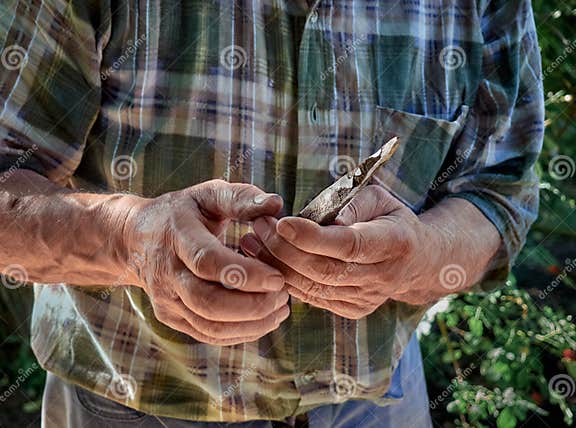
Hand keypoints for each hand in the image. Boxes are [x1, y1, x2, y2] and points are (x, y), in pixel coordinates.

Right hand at [122, 179, 289, 344]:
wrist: (136, 237)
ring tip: (280, 308)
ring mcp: (166, 299)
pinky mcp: (171, 317)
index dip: (245, 274)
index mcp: (177, 236)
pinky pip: (208, 335)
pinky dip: (240, 333)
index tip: (277, 277)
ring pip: (209, 326)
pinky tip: (265, 320)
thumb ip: (240, 198)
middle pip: (208, 302)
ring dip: (251, 324)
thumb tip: (276, 204)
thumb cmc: (183, 212)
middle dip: (253, 305)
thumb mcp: (207, 194)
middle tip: (284, 294)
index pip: (208, 262)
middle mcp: (167, 272)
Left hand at [241, 185, 492, 318]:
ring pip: (312, 287)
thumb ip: (355, 203)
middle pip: (323, 270)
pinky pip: (311, 297)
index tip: (281, 222)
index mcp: (394, 243)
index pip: (348, 245)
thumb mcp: (380, 197)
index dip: (312, 237)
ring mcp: (366, 299)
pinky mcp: (352, 310)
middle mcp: (382, 277)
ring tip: (251, 241)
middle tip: (258, 225)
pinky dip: (285, 279)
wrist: (415, 261)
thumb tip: (326, 221)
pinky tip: (265, 259)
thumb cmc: (389, 219)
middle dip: (283, 248)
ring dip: (276, 265)